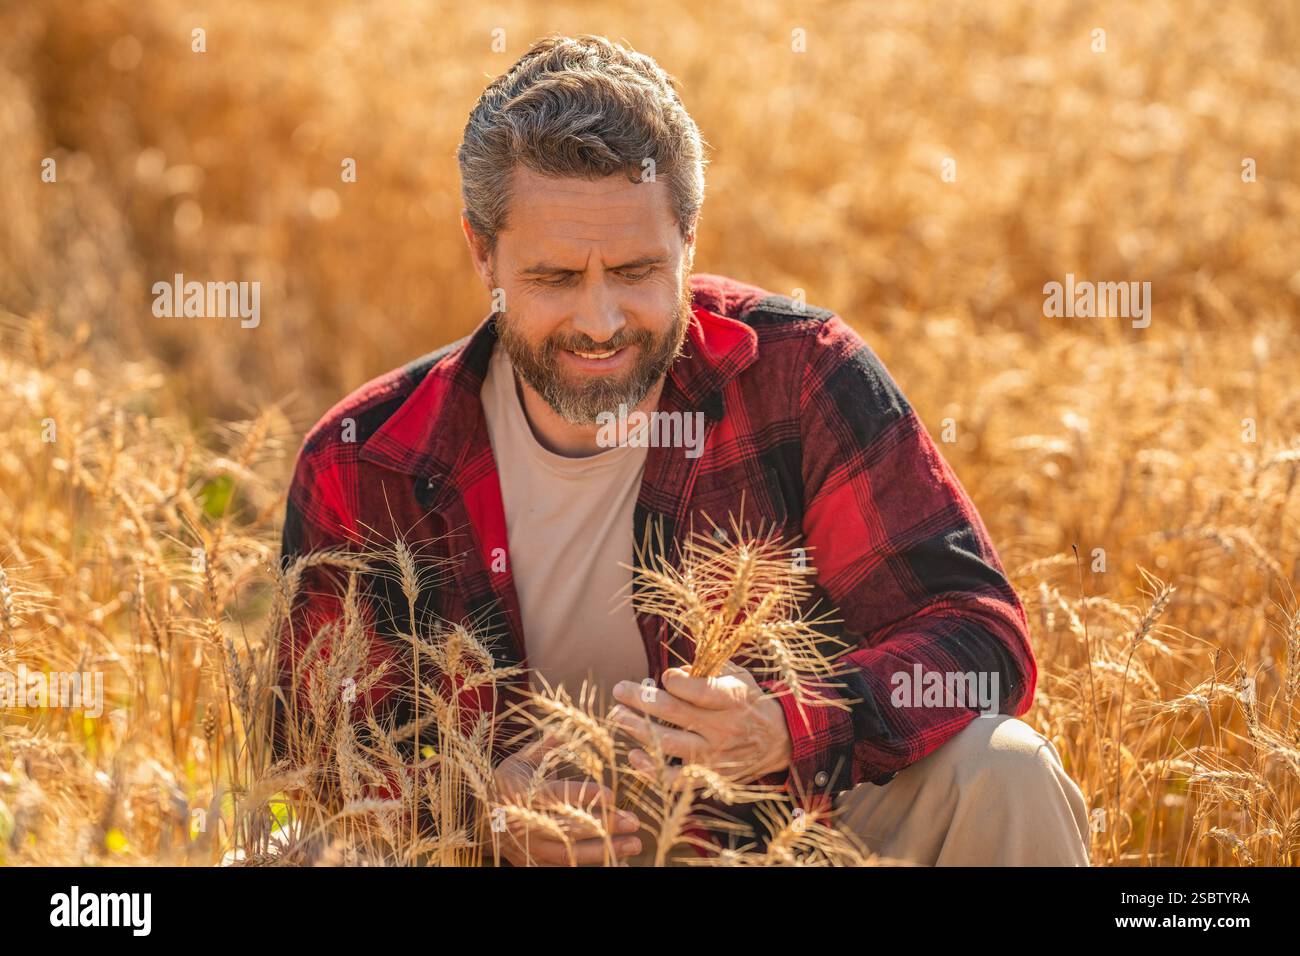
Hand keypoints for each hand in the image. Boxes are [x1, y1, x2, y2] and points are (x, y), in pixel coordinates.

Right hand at [490, 734, 642, 865]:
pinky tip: (616, 861)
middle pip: (569, 828)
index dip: (585, 796)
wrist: (480, 816)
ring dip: (604, 851)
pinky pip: (564, 869)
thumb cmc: (507, 782)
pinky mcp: (532, 864)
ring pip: (569, 854)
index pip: (558, 796)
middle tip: (634, 822)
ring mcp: (529, 848)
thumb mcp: (522, 760)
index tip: (613, 795)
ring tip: (633, 844)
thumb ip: (547, 746)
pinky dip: (591, 867)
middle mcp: (525, 823)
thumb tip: (569, 724)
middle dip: (604, 826)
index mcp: (523, 793)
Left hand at [609, 664, 791, 787]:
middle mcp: (723, 728)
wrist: (777, 741)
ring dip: (638, 729)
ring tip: (618, 716)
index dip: (676, 681)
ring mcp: (714, 756)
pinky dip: (651, 770)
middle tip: (619, 689)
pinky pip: (674, 779)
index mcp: (733, 699)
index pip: (700, 690)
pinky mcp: (708, 777)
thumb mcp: (738, 677)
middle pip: (675, 713)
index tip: (664, 676)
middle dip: (641, 699)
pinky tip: (634, 755)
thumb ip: (708, 669)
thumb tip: (674, 671)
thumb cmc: (749, 701)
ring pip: (669, 744)